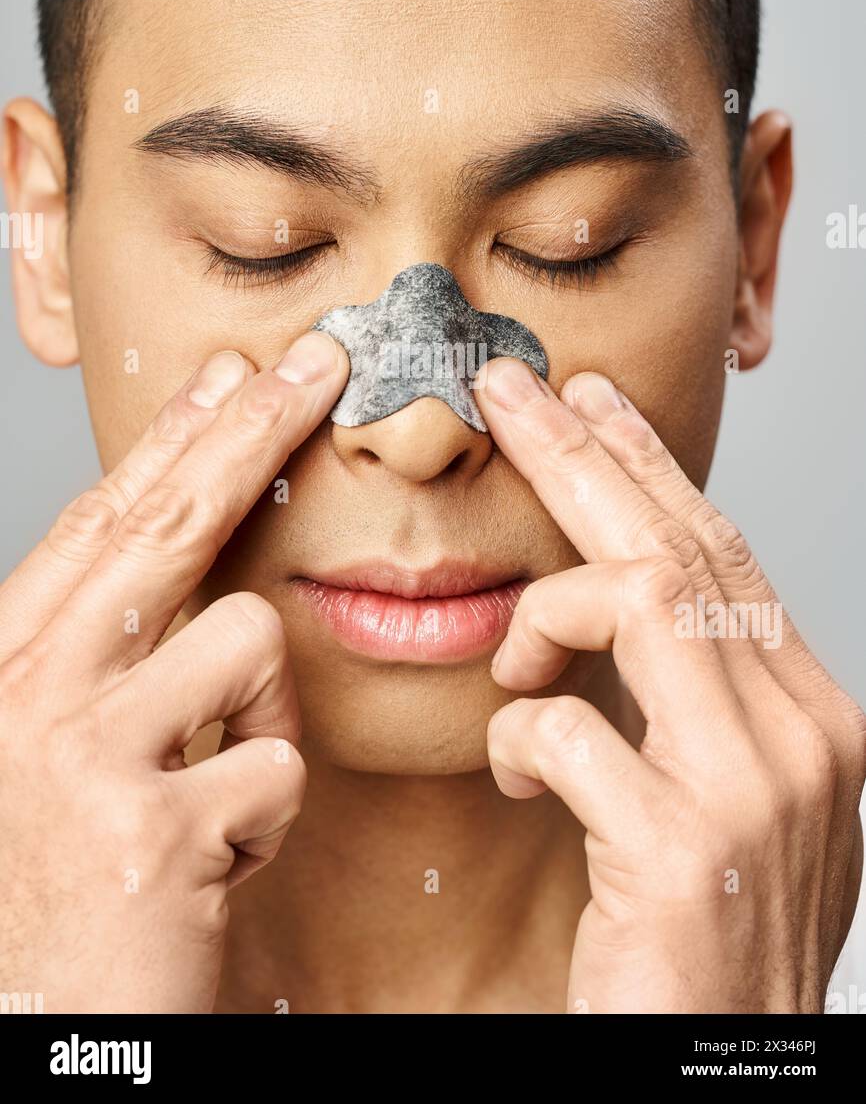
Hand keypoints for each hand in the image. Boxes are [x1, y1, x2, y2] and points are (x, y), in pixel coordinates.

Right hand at [0, 332, 346, 1012]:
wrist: (31, 1030)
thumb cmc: (54, 896)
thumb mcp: (54, 758)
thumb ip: (107, 663)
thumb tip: (195, 569)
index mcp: (7, 668)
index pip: (100, 527)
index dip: (169, 442)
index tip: (227, 374)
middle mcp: (27, 691)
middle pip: (167, 527)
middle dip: (254, 430)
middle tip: (320, 361)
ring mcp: (81, 753)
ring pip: (250, 640)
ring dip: (260, 719)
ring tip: (212, 795)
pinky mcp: (150, 826)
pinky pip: (279, 765)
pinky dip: (267, 817)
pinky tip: (215, 866)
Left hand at [475, 361, 865, 1013]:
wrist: (727, 1080)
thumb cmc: (708, 948)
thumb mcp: (727, 807)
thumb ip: (691, 709)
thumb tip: (610, 608)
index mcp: (813, 718)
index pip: (727, 556)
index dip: (653, 471)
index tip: (596, 407)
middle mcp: (801, 736)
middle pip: (681, 546)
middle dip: (586, 456)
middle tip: (516, 393)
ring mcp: (752, 787)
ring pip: (639, 597)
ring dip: (547, 607)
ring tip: (514, 654)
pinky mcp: (683, 847)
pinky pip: (566, 729)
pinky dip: (518, 739)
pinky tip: (517, 776)